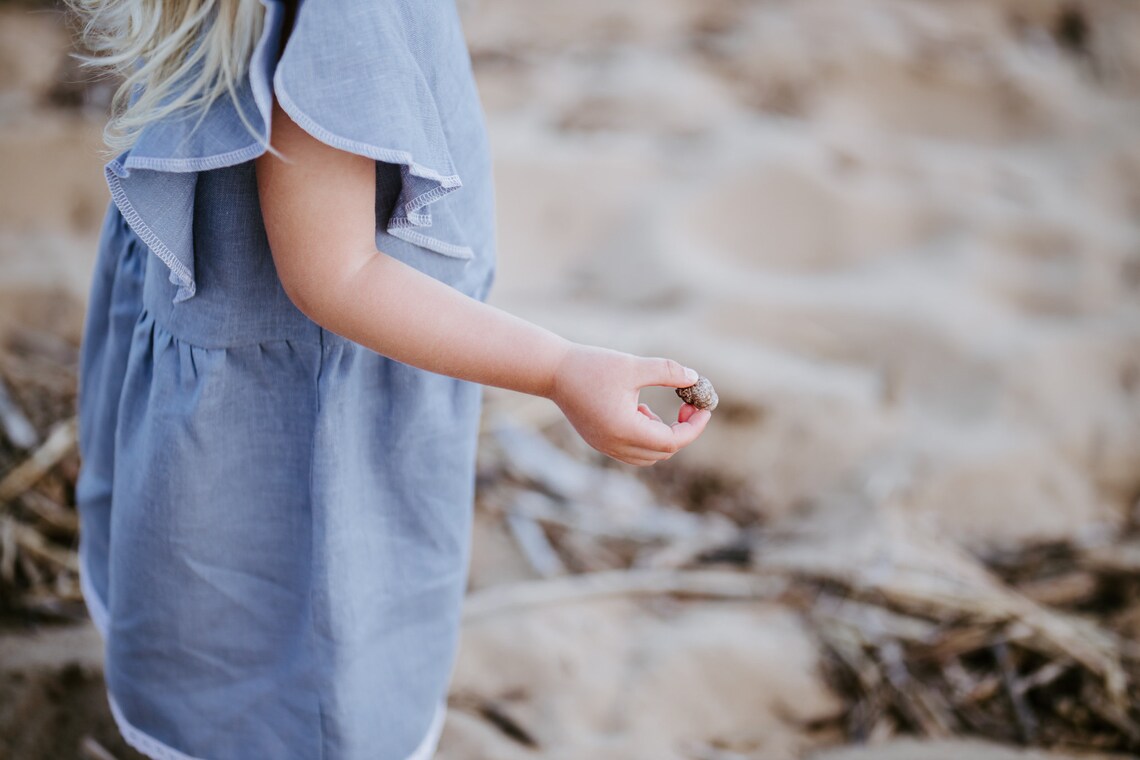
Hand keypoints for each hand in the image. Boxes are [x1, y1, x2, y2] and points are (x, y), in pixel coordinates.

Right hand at [546, 344, 711, 465]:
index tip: (704, 409)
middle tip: (688, 404)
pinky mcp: (599, 442)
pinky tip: (638, 410)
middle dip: (681, 430)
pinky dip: (644, 436)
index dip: (694, 427)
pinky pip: (632, 451)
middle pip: (663, 451)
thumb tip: (695, 378)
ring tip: (650, 407)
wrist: (552, 372)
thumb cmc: (592, 366)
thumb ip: (667, 372)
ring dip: (661, 436)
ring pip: (648, 456)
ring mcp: (605, 447)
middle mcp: (615, 445)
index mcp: (625, 430)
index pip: (672, 441)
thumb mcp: (633, 366)